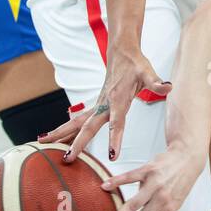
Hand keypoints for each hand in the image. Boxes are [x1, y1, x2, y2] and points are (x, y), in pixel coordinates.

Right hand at [38, 48, 171, 162]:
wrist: (122, 51)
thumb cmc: (136, 64)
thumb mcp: (148, 72)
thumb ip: (156, 82)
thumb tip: (168, 87)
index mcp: (119, 99)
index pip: (117, 122)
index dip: (115, 137)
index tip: (112, 154)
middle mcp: (104, 104)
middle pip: (89, 126)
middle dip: (78, 143)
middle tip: (68, 158)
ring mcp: (97, 105)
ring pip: (76, 122)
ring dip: (60, 134)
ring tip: (42, 146)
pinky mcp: (95, 106)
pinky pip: (77, 121)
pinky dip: (64, 130)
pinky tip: (53, 140)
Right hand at [98, 147, 206, 210]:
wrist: (188, 158)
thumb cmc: (179, 183)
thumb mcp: (174, 203)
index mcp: (169, 210)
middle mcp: (163, 199)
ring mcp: (155, 184)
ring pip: (135, 203)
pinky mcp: (149, 170)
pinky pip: (130, 177)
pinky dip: (117, 181)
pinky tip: (105, 186)